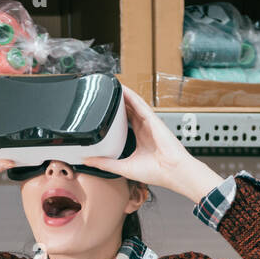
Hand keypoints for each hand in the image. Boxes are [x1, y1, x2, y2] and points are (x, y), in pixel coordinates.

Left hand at [83, 84, 221, 202]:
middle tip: (104, 94)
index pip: (124, 123)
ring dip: (123, 95)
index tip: (104, 111)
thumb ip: (105, 163)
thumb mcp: (123, 167)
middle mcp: (144, 129)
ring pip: (133, 104)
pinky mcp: (152, 119)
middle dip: (118, 103)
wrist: (171, 171)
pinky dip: (131, 96)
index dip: (115, 115)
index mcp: (139, 139)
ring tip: (110, 86)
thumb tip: (88, 161)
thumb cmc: (156, 172)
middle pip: (128, 111)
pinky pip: (140, 104)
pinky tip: (122, 88)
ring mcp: (148, 123)